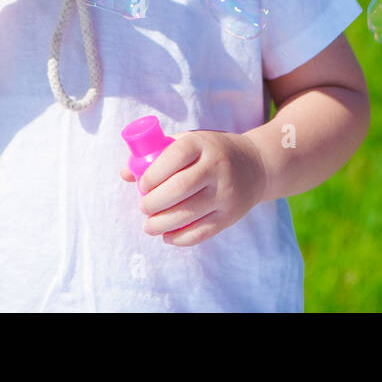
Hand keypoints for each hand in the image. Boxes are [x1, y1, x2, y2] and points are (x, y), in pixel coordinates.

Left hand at [119, 129, 267, 245]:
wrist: (255, 166)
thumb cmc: (210, 153)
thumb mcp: (189, 143)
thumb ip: (158, 154)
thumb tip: (125, 174)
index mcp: (203, 144)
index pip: (176, 155)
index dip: (153, 173)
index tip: (142, 185)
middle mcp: (217, 167)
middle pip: (179, 188)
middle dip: (153, 203)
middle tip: (143, 207)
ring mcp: (225, 193)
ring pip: (188, 214)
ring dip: (161, 224)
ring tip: (149, 225)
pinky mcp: (230, 216)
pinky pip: (201, 232)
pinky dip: (179, 238)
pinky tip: (167, 235)